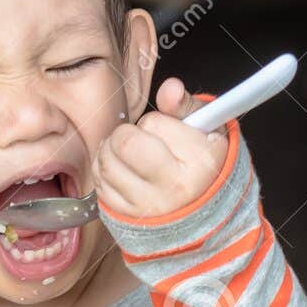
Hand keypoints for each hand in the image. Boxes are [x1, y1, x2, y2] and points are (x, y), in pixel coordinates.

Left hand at [92, 76, 227, 220]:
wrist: (202, 212)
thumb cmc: (201, 164)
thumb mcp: (206, 130)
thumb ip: (185, 105)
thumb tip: (170, 88)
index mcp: (199, 161)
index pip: (153, 123)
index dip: (155, 122)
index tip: (166, 133)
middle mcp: (174, 187)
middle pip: (124, 144)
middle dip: (123, 134)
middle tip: (135, 138)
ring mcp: (149, 206)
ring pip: (107, 165)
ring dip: (109, 151)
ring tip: (126, 153)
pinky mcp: (129, 217)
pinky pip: (101, 187)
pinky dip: (104, 173)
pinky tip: (119, 170)